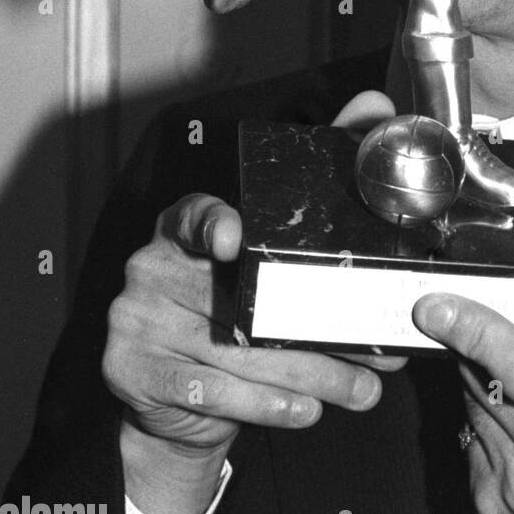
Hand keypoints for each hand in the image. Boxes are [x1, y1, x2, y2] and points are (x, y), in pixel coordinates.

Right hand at [105, 91, 405, 513]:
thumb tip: (372, 103)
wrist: (178, 389)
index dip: (211, 224)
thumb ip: (314, 175)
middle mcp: (152, 269)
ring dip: (312, 375)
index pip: (192, 215)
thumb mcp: (267, 244)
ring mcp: (137, 322)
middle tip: (376, 350)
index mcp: (182, 227)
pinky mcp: (137, 373)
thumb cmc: (235, 301)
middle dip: (319, 329)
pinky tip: (307, 410)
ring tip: (364, 389)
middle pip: (242, 299)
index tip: (235, 238)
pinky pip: (214, 390)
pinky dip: (268, 404)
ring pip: (239, 352)